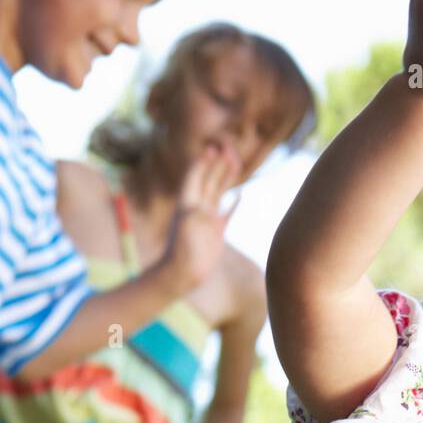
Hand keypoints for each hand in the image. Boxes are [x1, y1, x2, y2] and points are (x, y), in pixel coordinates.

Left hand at [162, 142, 241, 293]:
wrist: (182, 275)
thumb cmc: (181, 256)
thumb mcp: (186, 236)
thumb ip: (193, 220)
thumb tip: (202, 210)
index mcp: (187, 204)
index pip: (195, 177)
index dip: (203, 162)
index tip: (213, 148)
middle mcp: (197, 208)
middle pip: (208, 179)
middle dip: (217, 163)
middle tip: (228, 147)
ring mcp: (207, 219)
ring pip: (218, 191)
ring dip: (226, 176)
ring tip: (235, 161)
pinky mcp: (216, 232)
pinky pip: (227, 213)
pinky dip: (234, 203)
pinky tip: (242, 194)